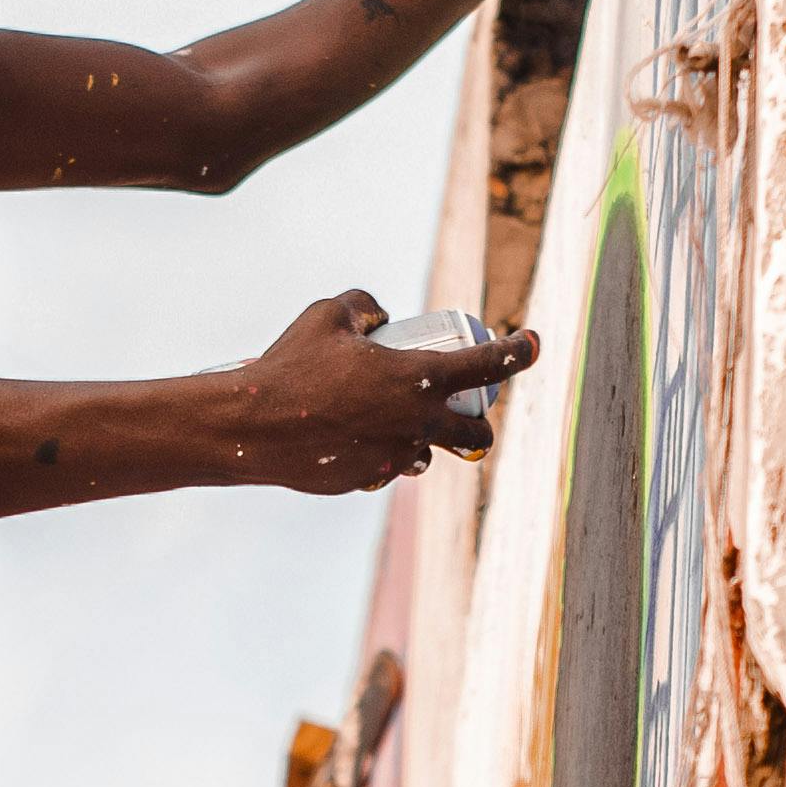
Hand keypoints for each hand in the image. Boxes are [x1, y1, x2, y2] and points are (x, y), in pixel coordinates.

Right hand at [235, 291, 539, 492]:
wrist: (253, 428)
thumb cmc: (291, 366)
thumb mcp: (327, 315)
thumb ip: (363, 305)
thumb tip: (381, 315)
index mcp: (419, 378)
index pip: (488, 364)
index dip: (518, 351)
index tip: (532, 342)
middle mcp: (417, 423)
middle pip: (476, 433)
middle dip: (478, 421)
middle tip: (462, 407)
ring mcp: (395, 457)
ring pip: (430, 454)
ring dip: (425, 439)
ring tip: (395, 420)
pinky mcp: (368, 480)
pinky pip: (388, 467)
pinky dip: (382, 453)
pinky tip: (354, 438)